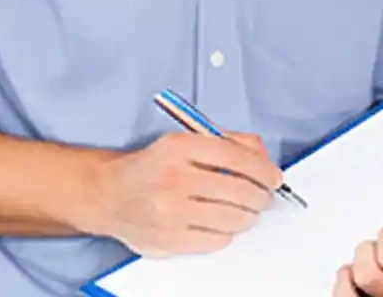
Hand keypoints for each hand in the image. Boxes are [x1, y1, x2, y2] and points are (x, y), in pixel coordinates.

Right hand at [86, 131, 281, 256]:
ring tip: (245, 211)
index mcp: (179, 147)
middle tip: (263, 197)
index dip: (264, 170)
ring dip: (248, 216)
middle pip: (240, 190)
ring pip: (233, 218)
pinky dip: (226, 232)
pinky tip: (219, 222)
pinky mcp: (168, 240)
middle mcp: (173, 178)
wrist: (107, 195)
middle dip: (261, 196)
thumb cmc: (153, 167)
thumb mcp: (184, 140)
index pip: (237, 157)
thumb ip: (227, 141)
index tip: (274, 178)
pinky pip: (217, 240)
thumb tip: (264, 159)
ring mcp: (170, 212)